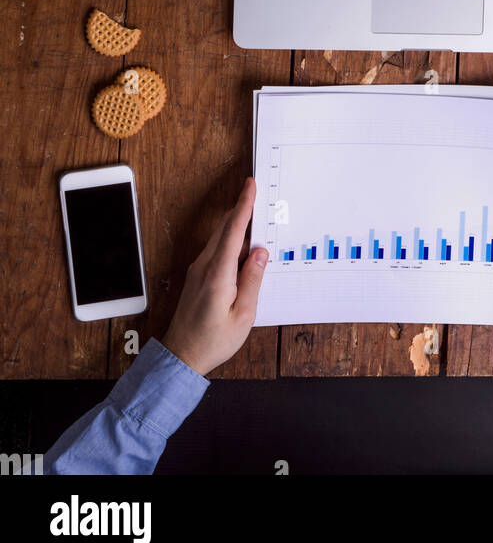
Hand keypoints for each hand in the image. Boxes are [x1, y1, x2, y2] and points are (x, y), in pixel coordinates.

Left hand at [162, 177, 267, 376]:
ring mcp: (198, 270)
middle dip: (242, 210)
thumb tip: (261, 253)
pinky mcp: (197, 276)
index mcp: (218, 274)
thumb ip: (252, 280)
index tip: (250, 186)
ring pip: (220, 239)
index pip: (233, 231)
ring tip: (258, 227)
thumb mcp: (243, 315)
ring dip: (238, 229)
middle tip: (260, 197)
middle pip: (225, 229)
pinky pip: (216, 251)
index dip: (244, 206)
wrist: (181, 356)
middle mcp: (204, 266)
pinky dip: (232, 244)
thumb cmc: (213, 340)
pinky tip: (244, 253)